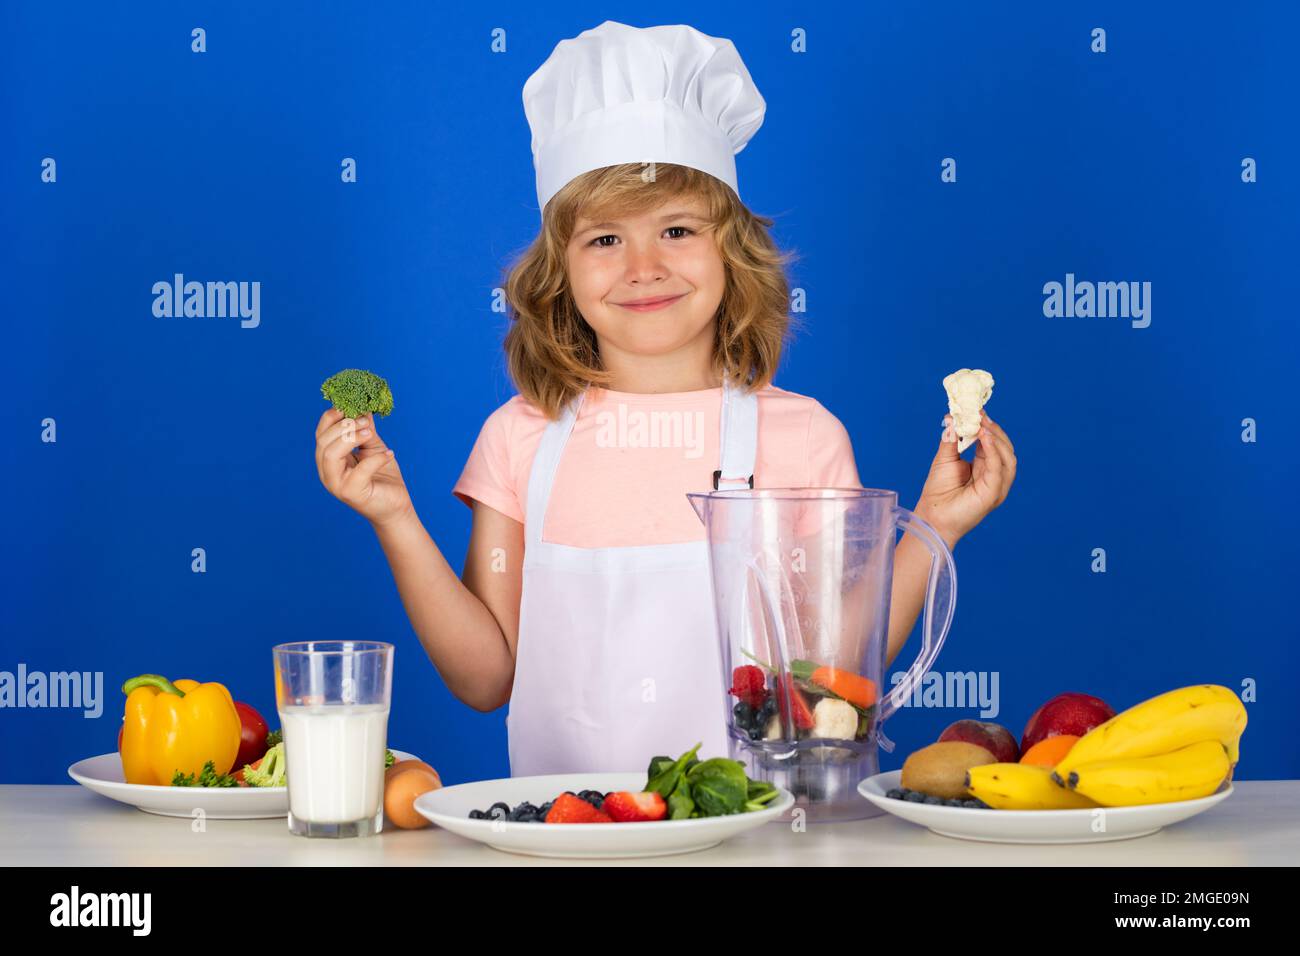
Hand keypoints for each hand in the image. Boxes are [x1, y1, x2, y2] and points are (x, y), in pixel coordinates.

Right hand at [315, 408, 413, 528]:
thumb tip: (363, 406)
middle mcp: (327, 472)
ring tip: (369, 433)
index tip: (350, 405)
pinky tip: (389, 453)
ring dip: (350, 438)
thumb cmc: (382, 476)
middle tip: (364, 422)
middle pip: (323, 442)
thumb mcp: (373, 446)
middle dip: (344, 427)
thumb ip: (365, 429)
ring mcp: (336, 484)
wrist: (396, 505)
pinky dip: (375, 459)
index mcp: (329, 459)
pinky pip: (360, 471)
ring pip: (330, 455)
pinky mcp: (351, 494)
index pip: (320, 434)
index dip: (332, 417)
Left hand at [915, 411, 1016, 546]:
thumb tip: (952, 417)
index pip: (992, 441)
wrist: (932, 516)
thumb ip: (951, 439)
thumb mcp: (945, 458)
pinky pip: (999, 469)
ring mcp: (997, 484)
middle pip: (1004, 447)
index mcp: (984, 465)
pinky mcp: (994, 493)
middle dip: (993, 429)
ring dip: (996, 438)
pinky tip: (984, 438)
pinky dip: (993, 451)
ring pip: (1007, 456)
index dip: (987, 425)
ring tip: (982, 425)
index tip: (977, 409)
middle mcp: (994, 474)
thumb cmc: (938, 491)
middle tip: (979, 414)